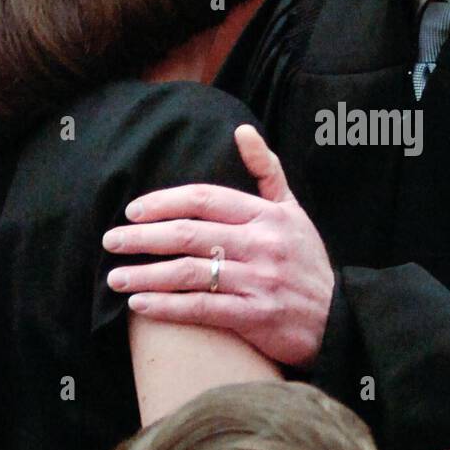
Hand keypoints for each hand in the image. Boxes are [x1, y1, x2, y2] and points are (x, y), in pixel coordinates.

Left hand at [102, 125, 334, 366]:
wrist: (338, 318)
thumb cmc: (306, 263)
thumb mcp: (294, 211)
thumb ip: (267, 172)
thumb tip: (242, 131)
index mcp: (268, 215)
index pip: (206, 199)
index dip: (164, 202)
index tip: (133, 210)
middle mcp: (263, 245)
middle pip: (190, 234)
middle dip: (143, 237)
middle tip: (111, 240)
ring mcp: (259, 281)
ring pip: (191, 272)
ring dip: (147, 274)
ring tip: (115, 277)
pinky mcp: (256, 317)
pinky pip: (202, 309)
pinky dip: (167, 306)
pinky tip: (139, 305)